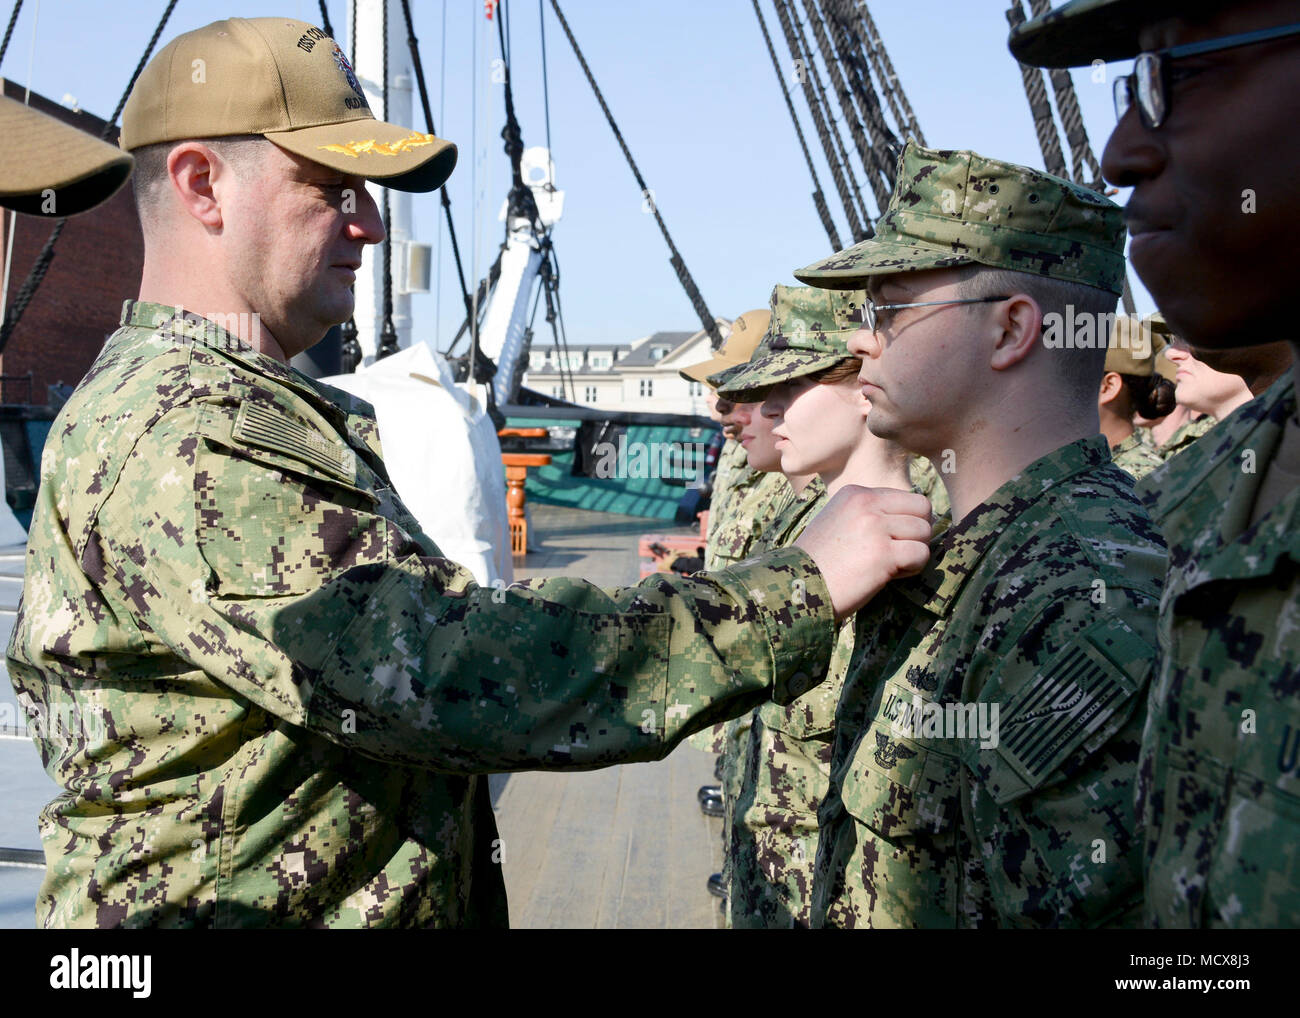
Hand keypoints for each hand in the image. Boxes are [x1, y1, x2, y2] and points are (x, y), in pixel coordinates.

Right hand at [794, 486, 931, 622]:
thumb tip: (913, 519)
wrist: (797, 588)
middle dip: (916, 534)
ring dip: (914, 552)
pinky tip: (889, 576)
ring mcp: (875, 527)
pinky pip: (921, 554)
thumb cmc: (818, 562)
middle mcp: (866, 504)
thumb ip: (869, 514)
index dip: (906, 521)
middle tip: (898, 552)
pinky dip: (912, 569)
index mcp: (855, 494)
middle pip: (922, 509)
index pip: (907, 497)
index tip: (888, 541)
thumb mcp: (838, 522)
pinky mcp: (883, 554)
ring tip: (890, 566)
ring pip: (924, 532)